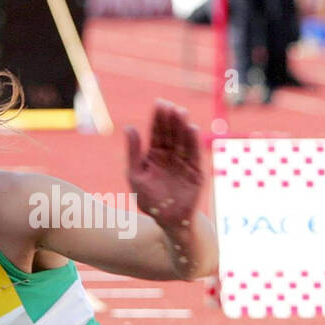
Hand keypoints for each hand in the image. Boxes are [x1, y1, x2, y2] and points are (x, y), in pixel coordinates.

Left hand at [125, 100, 203, 229]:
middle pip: (171, 134)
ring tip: (181, 112)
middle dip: (171, 120)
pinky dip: (193, 143)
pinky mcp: (196, 172)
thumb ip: (133, 153)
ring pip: (183, 141)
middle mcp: (171, 156)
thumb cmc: (150, 200)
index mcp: (155, 155)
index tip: (159, 103)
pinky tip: (192, 129)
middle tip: (170, 105)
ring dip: (183, 127)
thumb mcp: (136, 176)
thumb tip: (129, 127)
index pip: (157, 133)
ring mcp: (184, 163)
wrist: (168, 221)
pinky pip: (194, 155)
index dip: (158, 118)